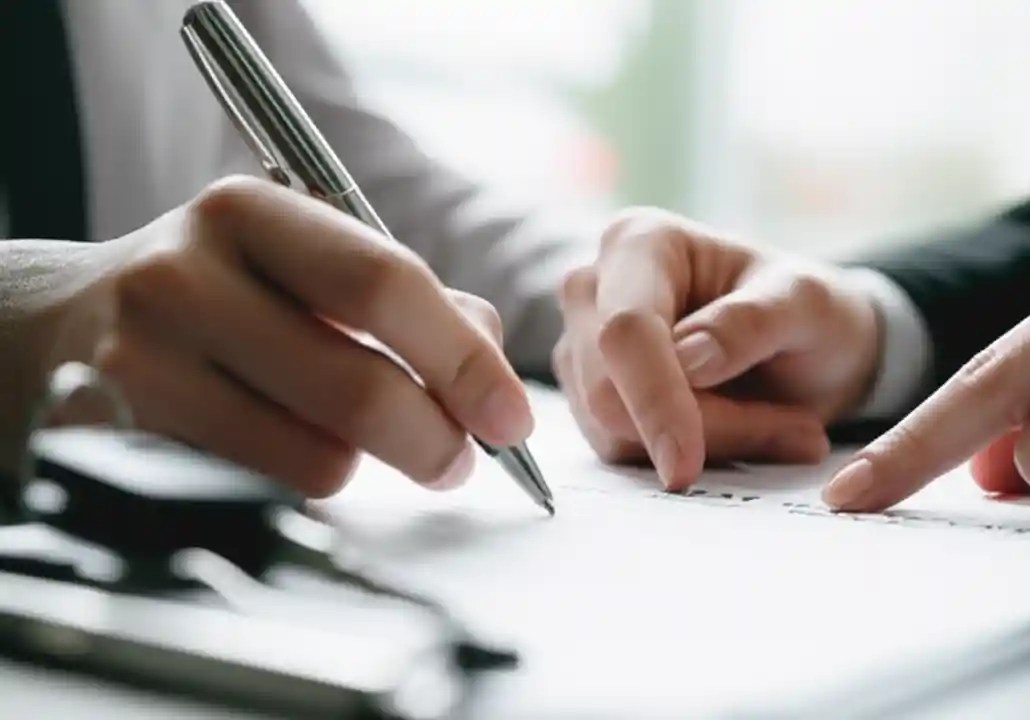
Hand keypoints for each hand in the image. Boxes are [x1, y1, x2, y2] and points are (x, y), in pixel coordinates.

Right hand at [43, 176, 531, 495]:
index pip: (385, 285)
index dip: (464, 360)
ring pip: (317, 458)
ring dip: (368, 467)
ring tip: (363, 443)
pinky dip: (303, 481)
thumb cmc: (215, 290)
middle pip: (358, 388)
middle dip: (437, 440)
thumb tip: (485, 355)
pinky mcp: (121, 443)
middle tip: (461, 459)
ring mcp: (140, 366)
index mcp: (250, 213)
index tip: (511, 416)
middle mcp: (184, 278)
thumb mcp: (298, 258)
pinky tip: (287, 447)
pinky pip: (264, 491)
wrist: (61, 322)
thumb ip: (403, 296)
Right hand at [554, 208, 880, 489]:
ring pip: (613, 432)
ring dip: (705, 447)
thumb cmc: (806, 310)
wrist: (807, 344)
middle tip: (794, 431)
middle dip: (699, 429)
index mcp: (640, 241)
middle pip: (608, 391)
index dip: (653, 399)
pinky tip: (744, 434)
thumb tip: (688, 361)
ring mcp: (583, 346)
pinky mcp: (589, 398)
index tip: (685, 464)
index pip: (626, 330)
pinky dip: (687, 457)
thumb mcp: (807, 304)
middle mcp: (594, 288)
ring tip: (780, 426)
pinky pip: (622, 452)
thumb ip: (750, 323)